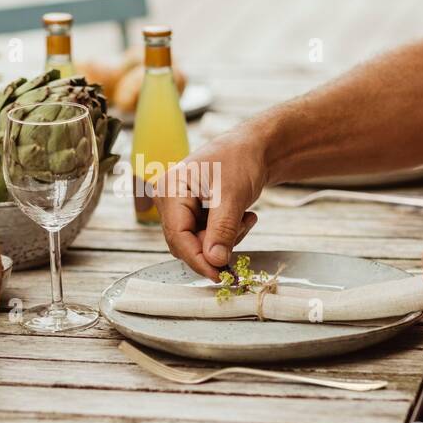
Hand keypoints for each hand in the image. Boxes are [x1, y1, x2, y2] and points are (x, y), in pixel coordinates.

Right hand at [157, 128, 264, 279]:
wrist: (254, 148)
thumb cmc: (240, 160)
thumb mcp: (233, 196)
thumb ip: (222, 230)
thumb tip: (214, 261)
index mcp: (170, 190)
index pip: (177, 237)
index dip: (198, 259)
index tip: (219, 274)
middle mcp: (168, 199)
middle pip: (185, 243)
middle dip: (215, 245)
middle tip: (242, 228)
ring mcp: (179, 206)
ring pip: (197, 242)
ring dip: (225, 239)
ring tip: (246, 218)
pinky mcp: (192, 212)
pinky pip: (205, 236)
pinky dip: (226, 234)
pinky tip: (242, 217)